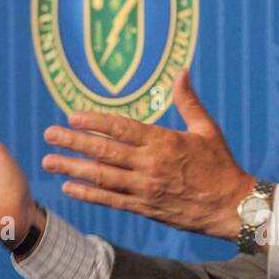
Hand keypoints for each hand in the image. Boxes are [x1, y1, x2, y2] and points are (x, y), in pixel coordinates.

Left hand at [39, 68, 255, 240]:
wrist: (231, 206)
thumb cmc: (220, 164)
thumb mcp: (207, 129)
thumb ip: (188, 101)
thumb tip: (181, 71)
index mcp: (164, 141)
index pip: (122, 128)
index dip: (95, 122)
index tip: (72, 116)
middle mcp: (151, 165)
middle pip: (105, 151)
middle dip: (73, 142)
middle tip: (49, 135)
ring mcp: (146, 188)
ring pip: (102, 177)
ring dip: (73, 168)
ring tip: (48, 161)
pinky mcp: (145, 208)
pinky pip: (111, 200)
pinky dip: (89, 194)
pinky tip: (69, 187)